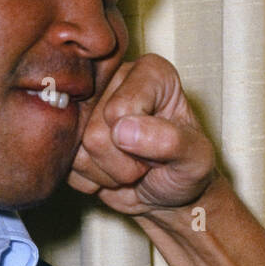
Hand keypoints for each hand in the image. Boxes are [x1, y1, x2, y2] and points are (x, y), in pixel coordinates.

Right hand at [68, 53, 216, 214]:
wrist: (169, 192)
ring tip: (131, 164)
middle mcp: (113, 80)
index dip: (141, 141)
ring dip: (108, 173)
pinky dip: (93, 180)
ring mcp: (86, 106)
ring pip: (78, 153)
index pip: (121, 109)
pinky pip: (68, 167)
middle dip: (124, 163)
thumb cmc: (186, 168)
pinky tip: (111, 169)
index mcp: (151, 72)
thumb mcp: (196, 158)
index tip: (163, 142)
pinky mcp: (69, 133)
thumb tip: (123, 131)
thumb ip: (171, 141)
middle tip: (146, 159)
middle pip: (95, 133)